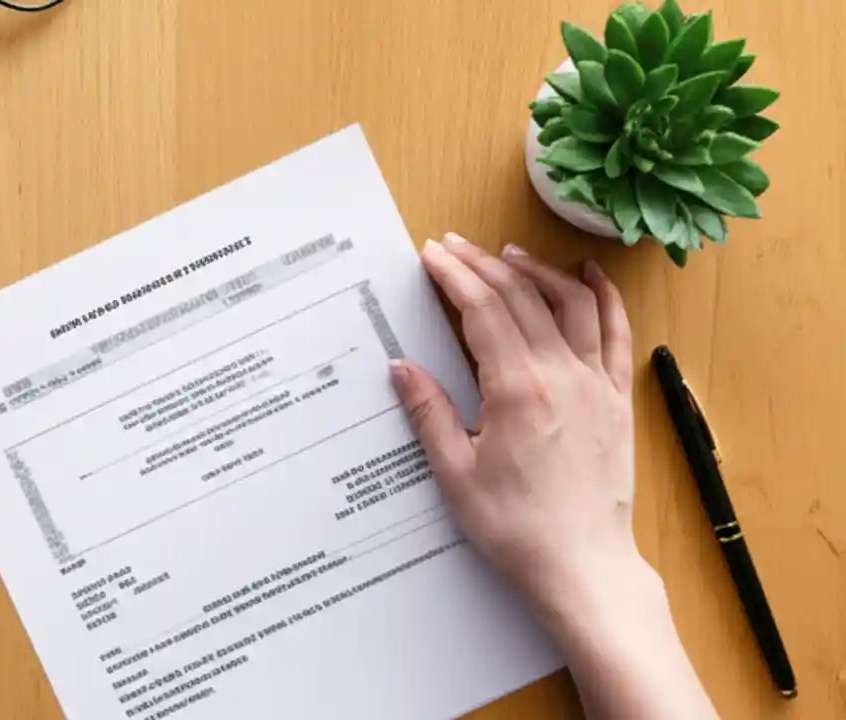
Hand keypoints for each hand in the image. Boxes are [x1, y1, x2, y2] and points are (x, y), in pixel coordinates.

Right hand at [391, 234, 639, 619]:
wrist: (583, 565)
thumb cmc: (516, 528)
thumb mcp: (456, 474)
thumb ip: (429, 412)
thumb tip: (401, 367)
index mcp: (517, 389)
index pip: (483, 310)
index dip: (454, 276)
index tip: (432, 256)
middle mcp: (562, 375)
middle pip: (522, 296)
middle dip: (483, 263)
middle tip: (454, 247)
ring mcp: (597, 383)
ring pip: (570, 303)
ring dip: (536, 270)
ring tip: (507, 253)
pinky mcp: (619, 399)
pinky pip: (616, 333)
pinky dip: (603, 297)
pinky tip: (588, 275)